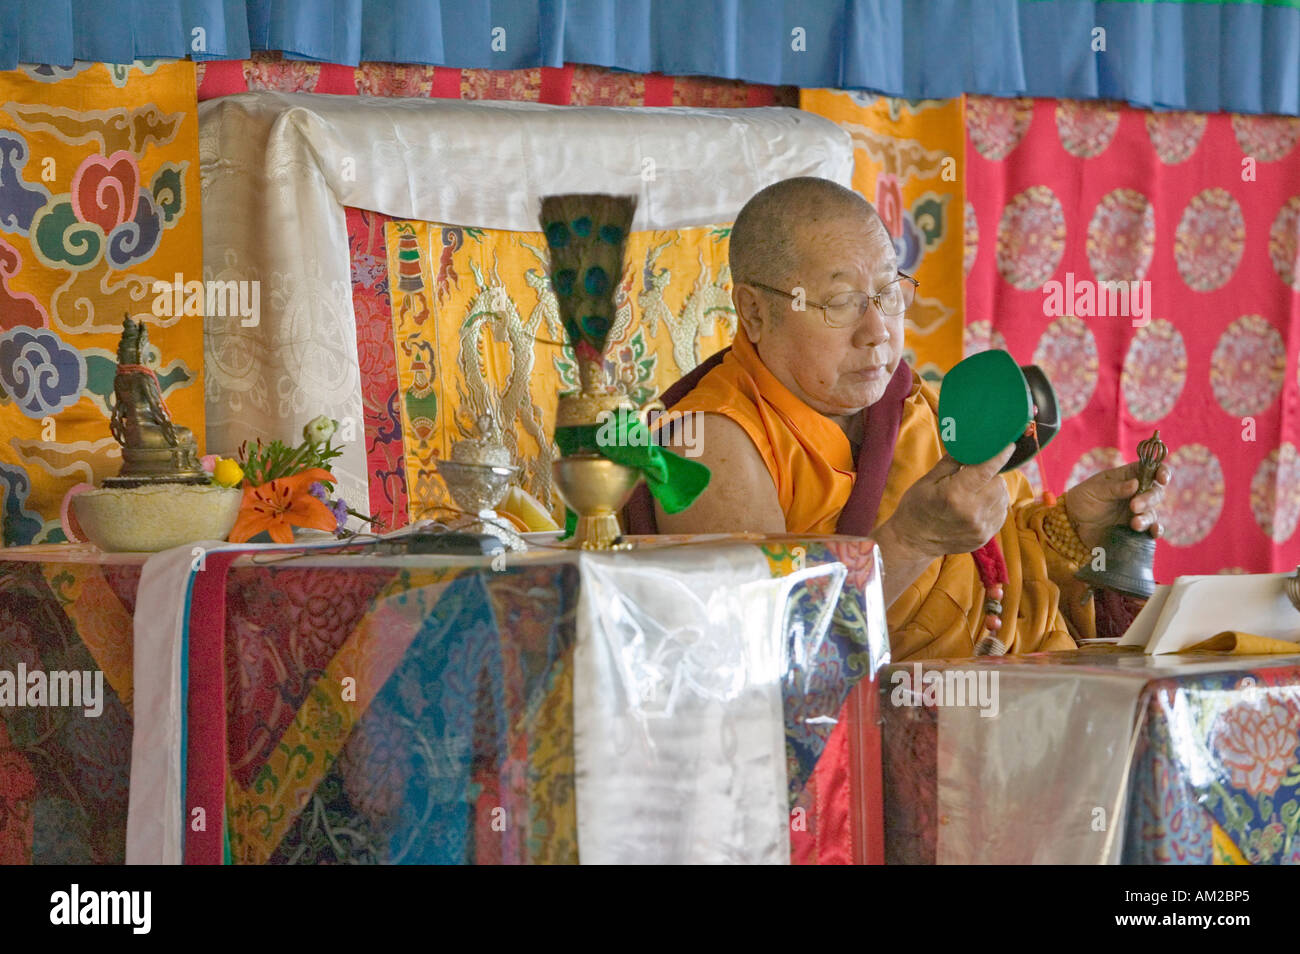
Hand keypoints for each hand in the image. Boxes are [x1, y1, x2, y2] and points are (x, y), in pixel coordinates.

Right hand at [879, 442, 1015, 561]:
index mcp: (954, 494)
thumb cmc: (916, 507)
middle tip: (977, 476)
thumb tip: (970, 445)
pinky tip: (978, 506)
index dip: (1000, 456)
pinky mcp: (984, 537)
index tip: (1008, 445)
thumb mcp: (927, 481)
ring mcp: (979, 527)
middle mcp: (971, 512)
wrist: (913, 542)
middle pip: (999, 484)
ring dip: (994, 491)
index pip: (986, 470)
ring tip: (977, 492)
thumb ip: (951, 462)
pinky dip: (994, 506)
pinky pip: (1000, 514)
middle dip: (992, 476)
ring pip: (1003, 499)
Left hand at [1064, 461, 1172, 552]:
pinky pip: (1151, 529)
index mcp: (1128, 477)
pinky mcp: (1136, 529)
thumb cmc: (1083, 499)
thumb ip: (1114, 488)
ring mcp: (1137, 512)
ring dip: (1147, 517)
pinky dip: (1156, 530)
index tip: (1162, 478)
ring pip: (1153, 512)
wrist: (1072, 524)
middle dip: (1149, 498)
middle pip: (1155, 492)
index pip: (1150, 470)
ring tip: (1134, 523)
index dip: (1160, 472)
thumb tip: (1135, 484)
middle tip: (1133, 506)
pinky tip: (1153, 531)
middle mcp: (1137, 494)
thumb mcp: (1094, 489)